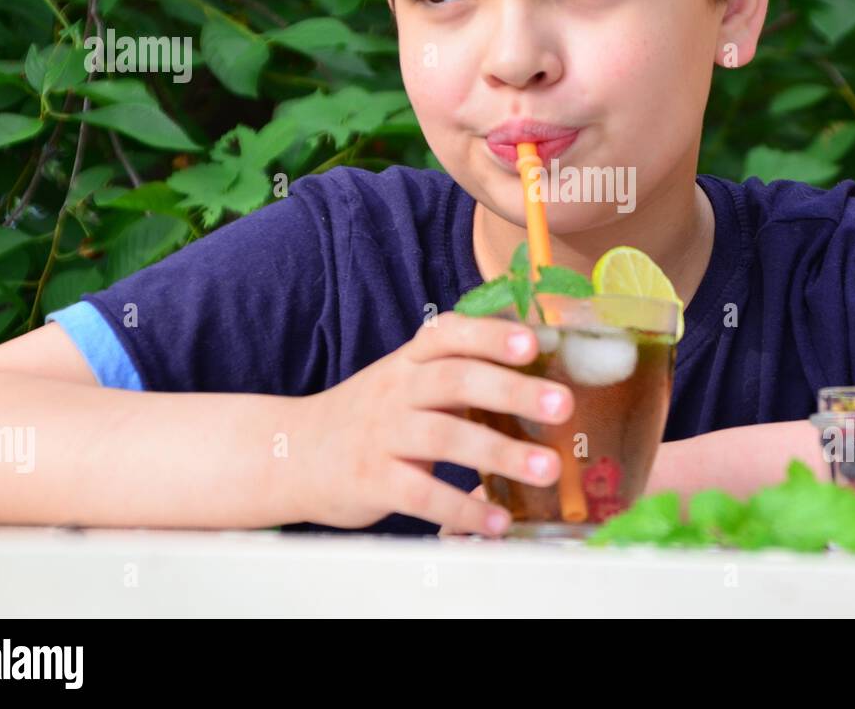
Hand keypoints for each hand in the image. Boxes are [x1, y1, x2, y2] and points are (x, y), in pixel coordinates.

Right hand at [296, 313, 573, 534]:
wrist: (292, 454)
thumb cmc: (370, 417)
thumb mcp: (406, 382)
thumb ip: (459, 374)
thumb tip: (538, 374)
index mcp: (411, 362)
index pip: (449, 334)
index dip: (490, 334)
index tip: (531, 342)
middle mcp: (397, 390)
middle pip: (456, 379)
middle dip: (513, 389)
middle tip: (562, 404)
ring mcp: (382, 435)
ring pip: (445, 436)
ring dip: (501, 453)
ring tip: (547, 468)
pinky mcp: (372, 480)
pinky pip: (421, 494)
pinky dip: (462, 508)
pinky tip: (497, 521)